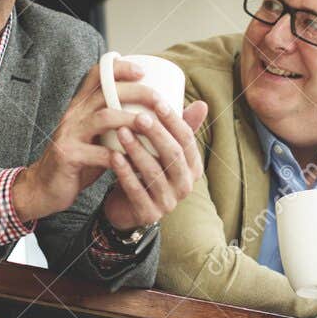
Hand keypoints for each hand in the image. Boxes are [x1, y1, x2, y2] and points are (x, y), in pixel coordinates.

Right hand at [12, 60, 159, 222]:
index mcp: (80, 106)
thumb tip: (151, 115)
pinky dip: (119, 156)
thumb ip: (113, 124)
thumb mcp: (93, 136)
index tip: (143, 71)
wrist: (43, 187)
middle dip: (136, 92)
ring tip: (152, 124)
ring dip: (131, 120)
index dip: (119, 68)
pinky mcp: (68, 155)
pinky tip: (135, 160)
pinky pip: (98, 153)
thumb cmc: (78, 161)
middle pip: (106, 92)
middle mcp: (73, 114)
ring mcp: (69, 134)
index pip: (96, 75)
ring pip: (104, 118)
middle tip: (160, 99)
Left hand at [100, 98, 209, 229]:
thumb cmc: (146, 169)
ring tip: (121, 131)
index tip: (158, 103)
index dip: (174, 122)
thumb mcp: (163, 149)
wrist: (126, 206)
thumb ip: (179, 128)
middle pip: (173, 155)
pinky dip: (125, 172)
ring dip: (137, 150)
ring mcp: (169, 202)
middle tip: (138, 117)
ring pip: (154, 172)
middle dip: (156, 134)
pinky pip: (137, 191)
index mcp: (193, 167)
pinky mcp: (149, 214)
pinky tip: (114, 156)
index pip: (187, 140)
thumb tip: (202, 104)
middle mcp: (186, 186)